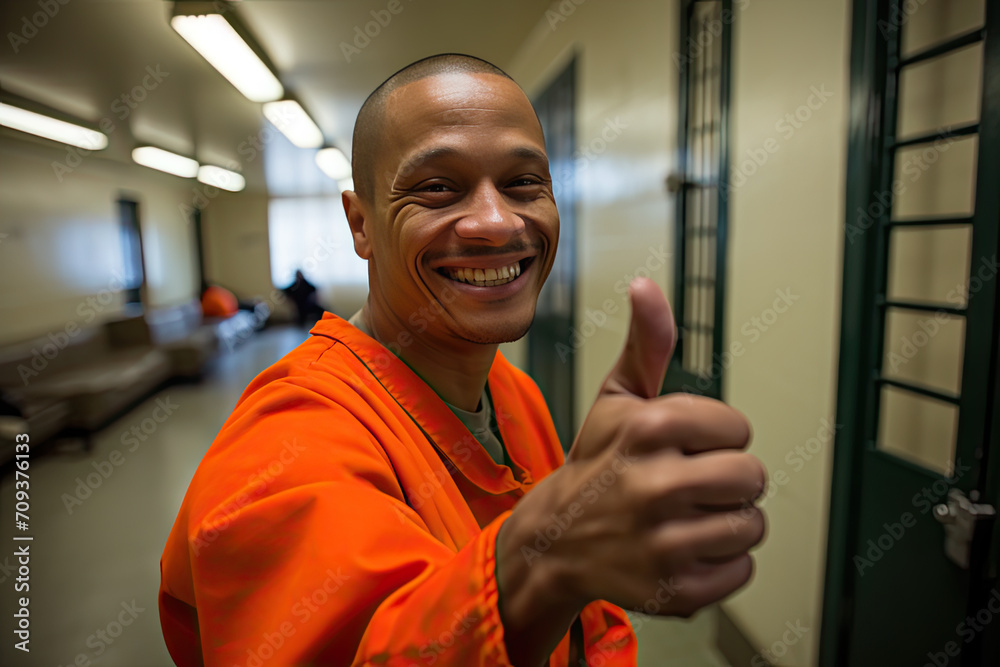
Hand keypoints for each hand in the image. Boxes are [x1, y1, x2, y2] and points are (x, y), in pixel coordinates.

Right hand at [496, 279, 765, 662]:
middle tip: (692, 485)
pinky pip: (740, 571)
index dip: (717, 437)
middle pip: (751, 478)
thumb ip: (647, 341)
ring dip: (727, 523)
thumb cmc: (597, 462)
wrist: (557, 539)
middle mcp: (655, 485)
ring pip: (751, 526)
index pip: (739, 429)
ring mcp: (664, 542)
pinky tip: (684, 549)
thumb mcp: (617, 397)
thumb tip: (646, 284)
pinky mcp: (674, 590)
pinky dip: (720, 564)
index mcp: (649, 428)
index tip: (684, 446)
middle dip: (728, 481)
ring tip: (687, 517)